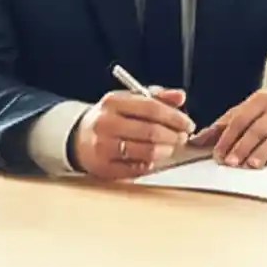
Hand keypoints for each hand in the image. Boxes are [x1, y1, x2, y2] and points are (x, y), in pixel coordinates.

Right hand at [71, 88, 194, 179]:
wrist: (78, 138)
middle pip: (150, 131)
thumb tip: (180, 97)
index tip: (188, 124)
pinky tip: (152, 159)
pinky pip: (135, 170)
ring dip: (165, 151)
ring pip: (145, 152)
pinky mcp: (102, 168)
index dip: (175, 118)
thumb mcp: (130, 100)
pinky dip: (149, 165)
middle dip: (173, 136)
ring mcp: (102, 147)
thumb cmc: (112, 117)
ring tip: (170, 148)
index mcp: (113, 102)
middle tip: (182, 138)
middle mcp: (105, 123)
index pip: (151, 108)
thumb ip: (157, 97)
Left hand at [190, 89, 266, 167]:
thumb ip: (224, 124)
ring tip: (251, 165)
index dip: (228, 138)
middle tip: (231, 163)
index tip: (218, 154)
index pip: (240, 119)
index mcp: (260, 100)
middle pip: (257, 129)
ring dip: (262, 151)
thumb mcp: (249, 109)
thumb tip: (196, 140)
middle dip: (243, 147)